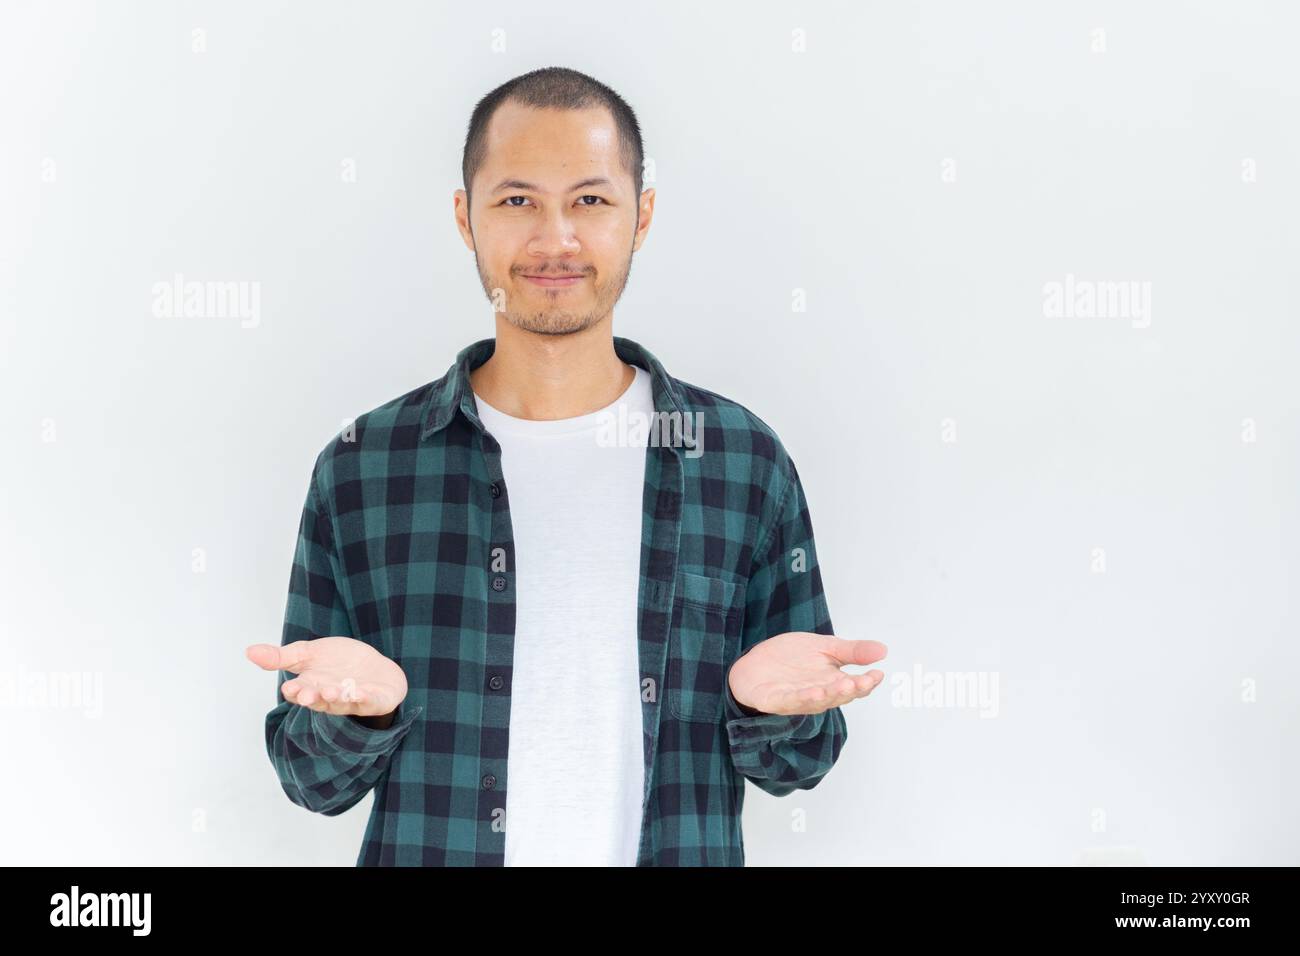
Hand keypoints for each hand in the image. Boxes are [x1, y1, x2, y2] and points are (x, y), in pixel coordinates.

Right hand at [246, 637, 407, 718]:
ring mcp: (352, 700)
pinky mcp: (374, 699)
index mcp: (311, 686)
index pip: (298, 692)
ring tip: (331, 691)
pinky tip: (361, 692)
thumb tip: (248, 651)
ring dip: (337, 698)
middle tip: (308, 694)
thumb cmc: (337, 662)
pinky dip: (365, 698)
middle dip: (313, 697)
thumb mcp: (308, 653)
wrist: (372, 666)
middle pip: (318, 700)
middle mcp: (329, 697)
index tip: (290, 687)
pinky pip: (369, 701)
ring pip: (342, 702)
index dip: (295, 691)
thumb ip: (281, 656)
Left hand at [727, 633, 885, 715]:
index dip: (866, 683)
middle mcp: (816, 695)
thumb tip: (883, 650)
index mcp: (831, 683)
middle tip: (861, 681)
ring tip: (842, 685)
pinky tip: (812, 692)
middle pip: (837, 696)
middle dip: (850, 689)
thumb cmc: (792, 658)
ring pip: (816, 701)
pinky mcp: (773, 700)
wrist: (755, 662)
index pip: (854, 687)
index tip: (877, 674)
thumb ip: (852, 651)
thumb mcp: (825, 647)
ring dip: (828, 695)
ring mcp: (795, 699)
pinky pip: (788, 701)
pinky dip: (800, 698)